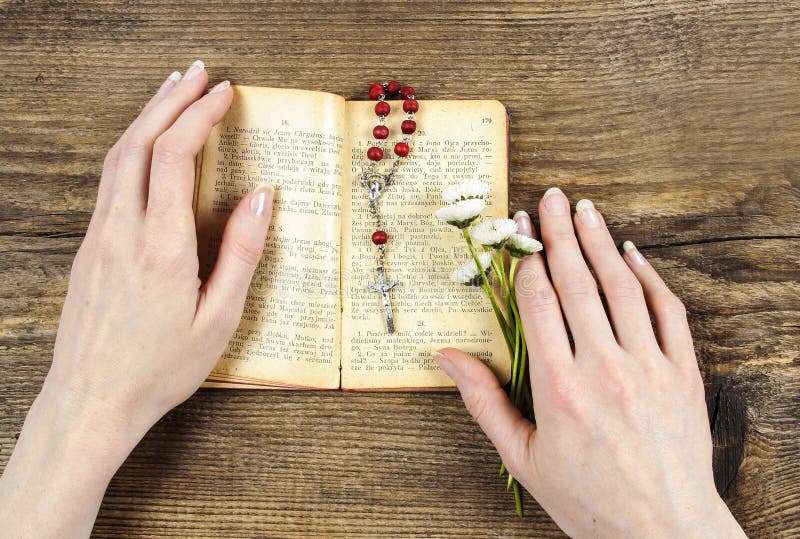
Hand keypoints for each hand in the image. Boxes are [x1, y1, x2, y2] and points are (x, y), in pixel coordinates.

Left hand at [0, 61, 273, 537]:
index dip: (199, 116)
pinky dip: (130, 148)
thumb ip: (242, 254)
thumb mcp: (220, 320)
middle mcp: (122, 232)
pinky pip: (108, 180)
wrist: (90, 401)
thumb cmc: (159, 369)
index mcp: (161, 249)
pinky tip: (146, 146)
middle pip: (138, 143)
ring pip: (116, 158)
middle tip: (197, 73)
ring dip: (145, 118)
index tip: (223, 93)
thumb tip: (263, 199)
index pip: (174, 158)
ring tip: (172, 92)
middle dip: (170, 100)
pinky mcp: (87, 248)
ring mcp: (97, 237)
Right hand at [435, 188, 745, 537]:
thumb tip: (448, 357)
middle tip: (551, 198)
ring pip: (622, 287)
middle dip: (560, 234)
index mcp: (558, 388)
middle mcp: (604, 369)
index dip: (526, 259)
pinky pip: (669, 312)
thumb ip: (484, 401)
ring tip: (585, 210)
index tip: (518, 229)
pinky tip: (633, 253)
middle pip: (578, 282)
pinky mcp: (683, 373)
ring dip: (601, 242)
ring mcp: (649, 367)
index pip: (538, 302)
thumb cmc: (586, 498)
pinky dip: (651, 277)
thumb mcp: (522, 456)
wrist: (661, 531)